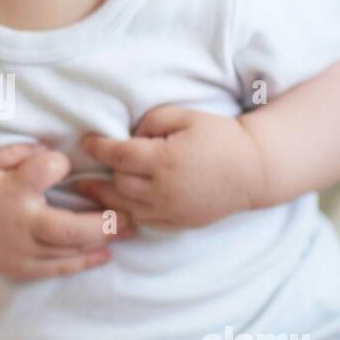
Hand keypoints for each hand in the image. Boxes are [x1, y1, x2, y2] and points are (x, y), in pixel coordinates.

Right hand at [0, 142, 135, 279]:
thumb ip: (16, 151)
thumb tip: (49, 148)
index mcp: (11, 191)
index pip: (47, 172)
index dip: (58, 164)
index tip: (61, 163)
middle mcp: (20, 223)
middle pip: (69, 227)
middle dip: (104, 222)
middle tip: (131, 213)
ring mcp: (22, 249)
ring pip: (69, 250)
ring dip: (102, 241)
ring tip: (129, 229)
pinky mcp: (22, 266)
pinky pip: (58, 267)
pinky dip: (83, 262)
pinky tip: (106, 254)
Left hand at [74, 106, 264, 229]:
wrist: (254, 170)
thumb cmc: (220, 137)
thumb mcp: (186, 116)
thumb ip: (152, 121)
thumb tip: (129, 135)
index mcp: (165, 160)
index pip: (119, 155)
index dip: (98, 147)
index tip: (86, 141)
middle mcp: (164, 189)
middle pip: (118, 184)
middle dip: (101, 174)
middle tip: (86, 166)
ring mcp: (171, 210)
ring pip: (126, 208)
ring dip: (106, 198)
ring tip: (87, 191)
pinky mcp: (178, 223)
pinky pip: (143, 221)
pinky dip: (127, 213)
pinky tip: (116, 206)